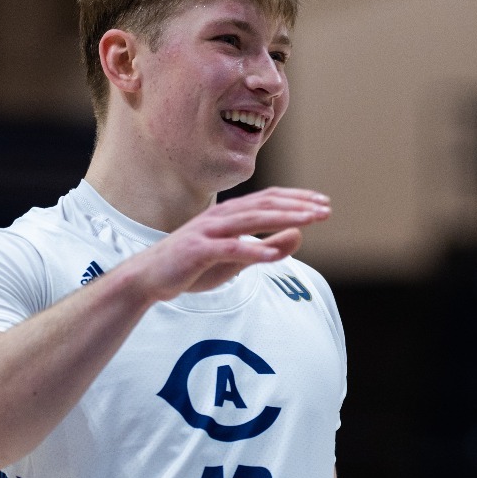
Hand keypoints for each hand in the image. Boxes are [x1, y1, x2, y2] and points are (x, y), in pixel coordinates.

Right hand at [117, 187, 328, 300]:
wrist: (150, 278)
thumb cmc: (193, 267)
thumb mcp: (237, 259)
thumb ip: (267, 247)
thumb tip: (300, 235)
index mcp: (229, 214)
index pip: (269, 199)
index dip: (297, 200)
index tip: (323, 204)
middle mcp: (220, 216)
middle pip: (265, 205)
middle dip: (297, 206)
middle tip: (326, 209)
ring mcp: (208, 232)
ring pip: (251, 220)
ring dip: (282, 219)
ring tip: (309, 221)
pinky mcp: (198, 251)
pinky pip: (229, 249)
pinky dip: (252, 250)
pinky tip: (273, 253)